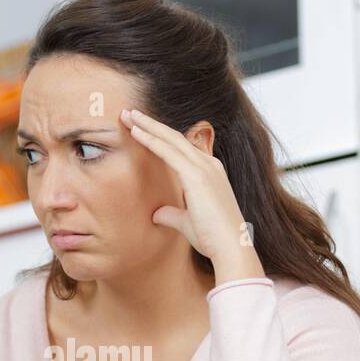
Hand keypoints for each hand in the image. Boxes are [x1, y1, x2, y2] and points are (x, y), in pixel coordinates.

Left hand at [119, 107, 263, 277]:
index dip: (161, 136)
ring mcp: (205, 168)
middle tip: (130, 113)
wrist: (231, 247)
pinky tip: (136, 132)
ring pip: (171, 139)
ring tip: (128, 115)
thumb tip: (157, 213)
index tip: (142, 129)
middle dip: (151, 124)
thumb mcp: (187, 222)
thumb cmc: (213, 237)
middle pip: (175, 137)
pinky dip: (151, 140)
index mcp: (210, 172)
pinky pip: (169, 152)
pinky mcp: (196, 176)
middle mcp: (209, 165)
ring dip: (148, 125)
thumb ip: (172, 214)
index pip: (182, 148)